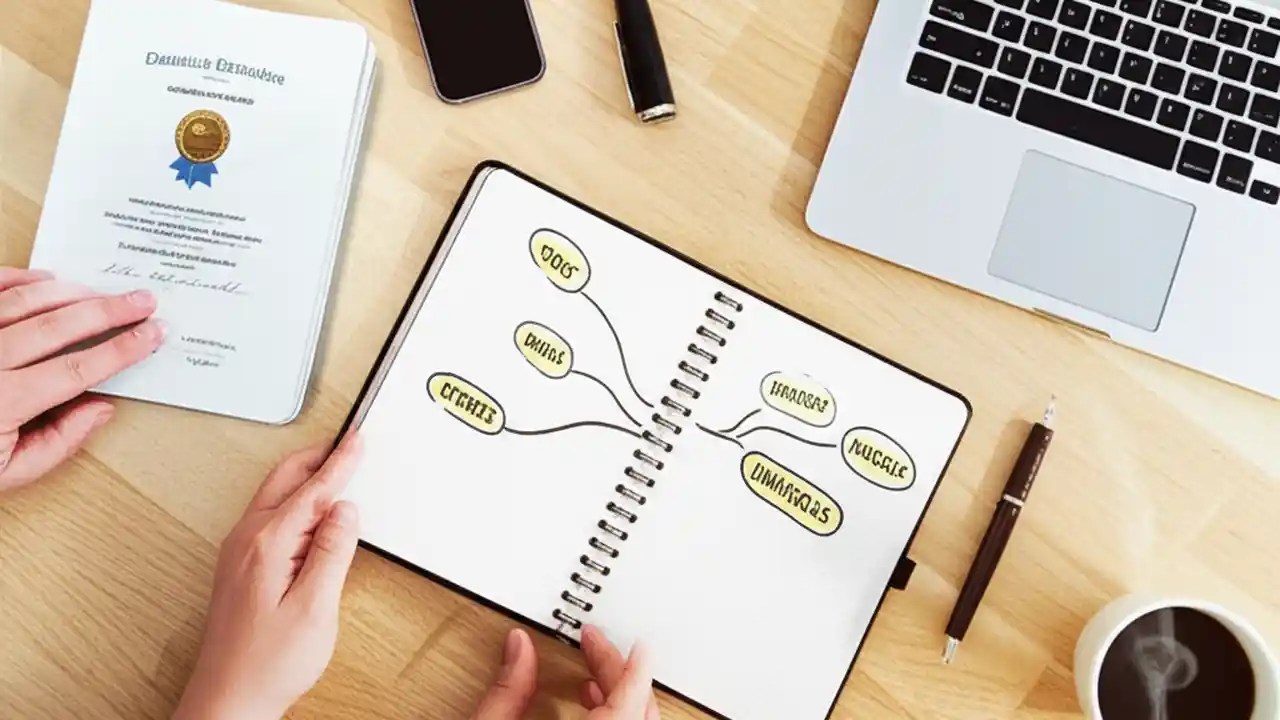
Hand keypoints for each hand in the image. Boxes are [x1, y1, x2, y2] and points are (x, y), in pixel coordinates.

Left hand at [0, 267, 163, 491]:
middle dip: (109, 310)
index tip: (153, 334)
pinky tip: (44, 279)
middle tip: (142, 299)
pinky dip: (17, 278)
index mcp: (3, 404)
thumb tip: (101, 407)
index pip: (80, 368)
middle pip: (59, 326)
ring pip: (24, 301)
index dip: (123, 348)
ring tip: (102, 291)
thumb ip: (59, 441)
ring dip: (70, 292)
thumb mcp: (8, 474)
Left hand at [174, 435, 362, 719]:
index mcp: (267, 545)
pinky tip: (311, 513)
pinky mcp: (240, 568)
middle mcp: (246, 541)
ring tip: (335, 470)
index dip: (341, 463)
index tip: (358, 440)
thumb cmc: (268, 664)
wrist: (227, 702)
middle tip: (347, 443)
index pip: (314, 490)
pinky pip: (269, 517)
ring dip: (306, 479)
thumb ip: (332, 553)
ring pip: (276, 497)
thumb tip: (345, 511)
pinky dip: (294, 502)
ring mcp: (238, 553)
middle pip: (286, 480)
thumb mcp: (315, 608)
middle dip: (319, 457)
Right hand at [472, 624, 656, 719]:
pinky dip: (616, 717)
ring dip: (622, 697)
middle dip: (621, 674)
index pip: (629, 702)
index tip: (640, 644)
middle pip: (636, 712)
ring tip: (594, 672)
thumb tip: (517, 645)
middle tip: (596, 645)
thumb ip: (508, 689)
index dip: (635, 668)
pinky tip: (592, 704)